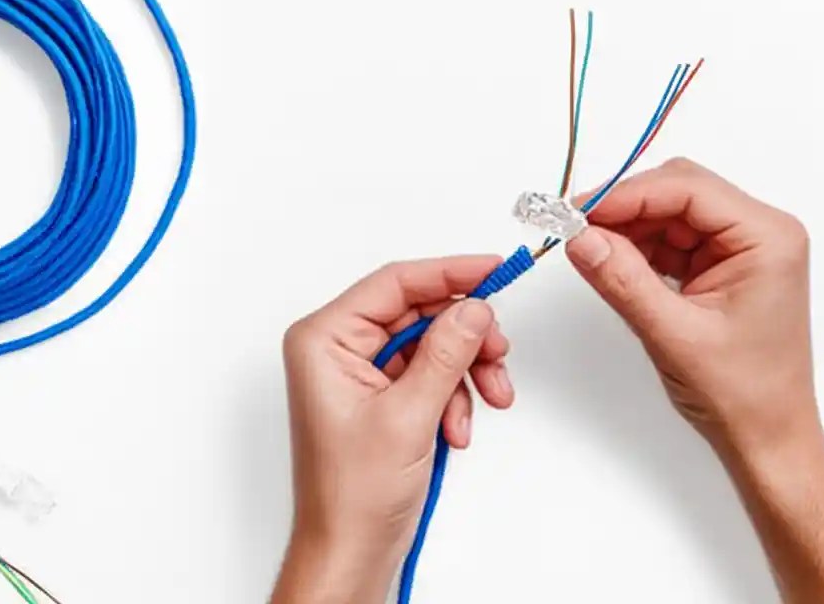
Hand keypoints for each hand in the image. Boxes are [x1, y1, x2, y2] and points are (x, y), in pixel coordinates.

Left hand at [272, 257, 514, 603]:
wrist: (351, 552)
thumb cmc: (352, 496)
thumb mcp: (408, 416)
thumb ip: (446, 354)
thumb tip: (475, 308)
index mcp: (324, 340)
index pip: (395, 283)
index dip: (450, 273)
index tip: (494, 271)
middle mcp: (338, 349)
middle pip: (420, 313)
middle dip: (466, 337)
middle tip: (499, 352)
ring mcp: (361, 373)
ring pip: (433, 345)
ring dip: (466, 372)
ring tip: (489, 401)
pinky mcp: (383, 397)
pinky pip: (432, 374)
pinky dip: (455, 396)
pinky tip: (458, 428)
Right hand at [566, 158, 815, 455]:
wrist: (767, 437)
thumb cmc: (744, 394)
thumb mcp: (674, 335)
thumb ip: (624, 281)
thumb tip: (581, 239)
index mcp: (768, 238)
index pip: (689, 190)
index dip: (629, 194)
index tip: (580, 211)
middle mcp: (761, 233)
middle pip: (681, 191)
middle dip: (626, 206)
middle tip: (576, 226)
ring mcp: (743, 249)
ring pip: (673, 213)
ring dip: (629, 227)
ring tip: (589, 248)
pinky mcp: (724, 267)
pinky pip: (674, 240)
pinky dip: (640, 248)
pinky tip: (613, 261)